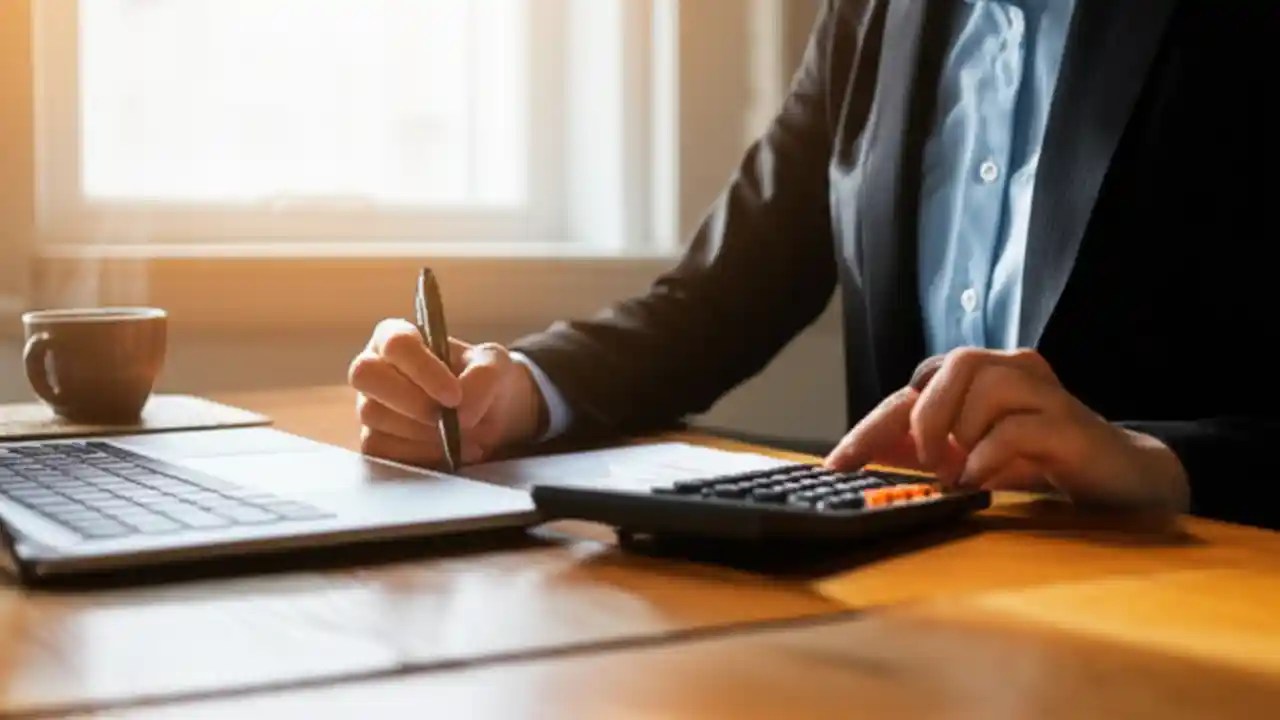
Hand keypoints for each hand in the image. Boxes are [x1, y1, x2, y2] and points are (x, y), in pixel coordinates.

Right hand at [347, 319, 546, 467]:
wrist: (488, 415)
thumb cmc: (482, 379)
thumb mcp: (495, 366)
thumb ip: (483, 378)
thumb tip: (461, 414)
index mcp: (397, 337)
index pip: (396, 344)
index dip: (422, 369)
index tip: (454, 395)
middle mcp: (375, 368)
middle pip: (366, 375)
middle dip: (411, 401)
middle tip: (448, 418)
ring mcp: (369, 405)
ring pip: (374, 417)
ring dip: (421, 432)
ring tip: (463, 439)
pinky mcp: (374, 440)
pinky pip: (381, 450)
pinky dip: (420, 455)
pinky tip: (450, 454)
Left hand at [824, 348, 1190, 511]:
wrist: (1118, 478)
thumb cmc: (1036, 460)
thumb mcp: (968, 454)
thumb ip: (921, 449)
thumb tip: (857, 460)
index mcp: (984, 374)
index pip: (915, 387)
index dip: (871, 427)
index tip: (836, 466)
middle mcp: (1014, 370)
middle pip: (955, 364)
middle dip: (926, 417)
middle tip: (926, 459)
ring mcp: (1046, 394)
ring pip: (988, 387)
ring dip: (962, 435)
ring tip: (962, 473)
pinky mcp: (1070, 426)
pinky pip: (1017, 428)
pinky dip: (988, 456)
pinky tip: (983, 477)